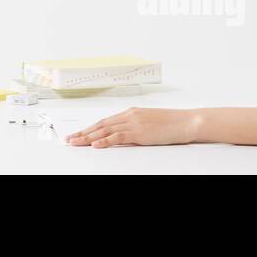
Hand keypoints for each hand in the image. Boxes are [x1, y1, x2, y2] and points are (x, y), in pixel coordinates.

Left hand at [65, 107, 199, 147]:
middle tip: (69, 139)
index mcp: (131, 112)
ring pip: (105, 130)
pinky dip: (104, 141)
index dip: (90, 128)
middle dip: (83, 132)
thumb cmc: (172, 124)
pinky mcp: (139, 132)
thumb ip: (135, 127)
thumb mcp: (149, 123)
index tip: (78, 133)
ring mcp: (133, 122)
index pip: (105, 121)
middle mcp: (129, 115)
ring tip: (75, 142)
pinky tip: (95, 145)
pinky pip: (118, 136)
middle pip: (100, 124)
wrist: (187, 121)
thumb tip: (122, 136)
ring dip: (88, 137)